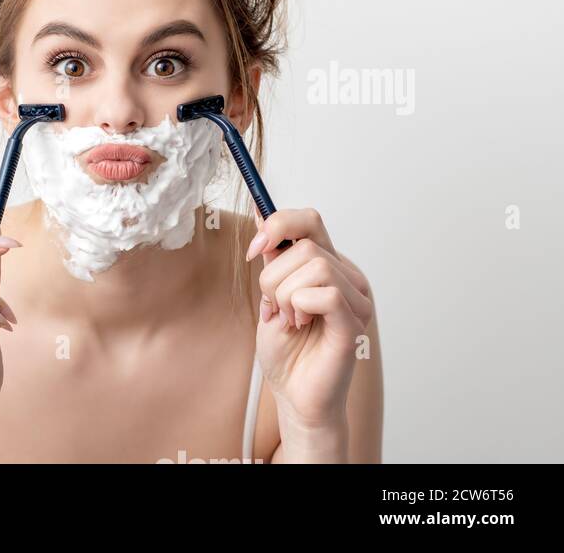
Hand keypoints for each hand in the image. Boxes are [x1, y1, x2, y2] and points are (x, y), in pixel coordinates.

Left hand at [247, 208, 373, 459]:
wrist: (294, 395)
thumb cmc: (287, 352)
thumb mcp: (269, 295)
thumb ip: (272, 259)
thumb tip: (261, 215)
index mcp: (328, 266)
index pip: (310, 220)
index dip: (278, 225)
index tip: (254, 250)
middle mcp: (348, 278)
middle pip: (306, 245)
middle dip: (273, 277)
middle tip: (272, 307)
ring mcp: (356, 300)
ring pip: (315, 266)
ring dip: (285, 294)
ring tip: (288, 319)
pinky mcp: (354, 323)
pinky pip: (326, 294)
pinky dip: (300, 306)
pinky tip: (300, 325)